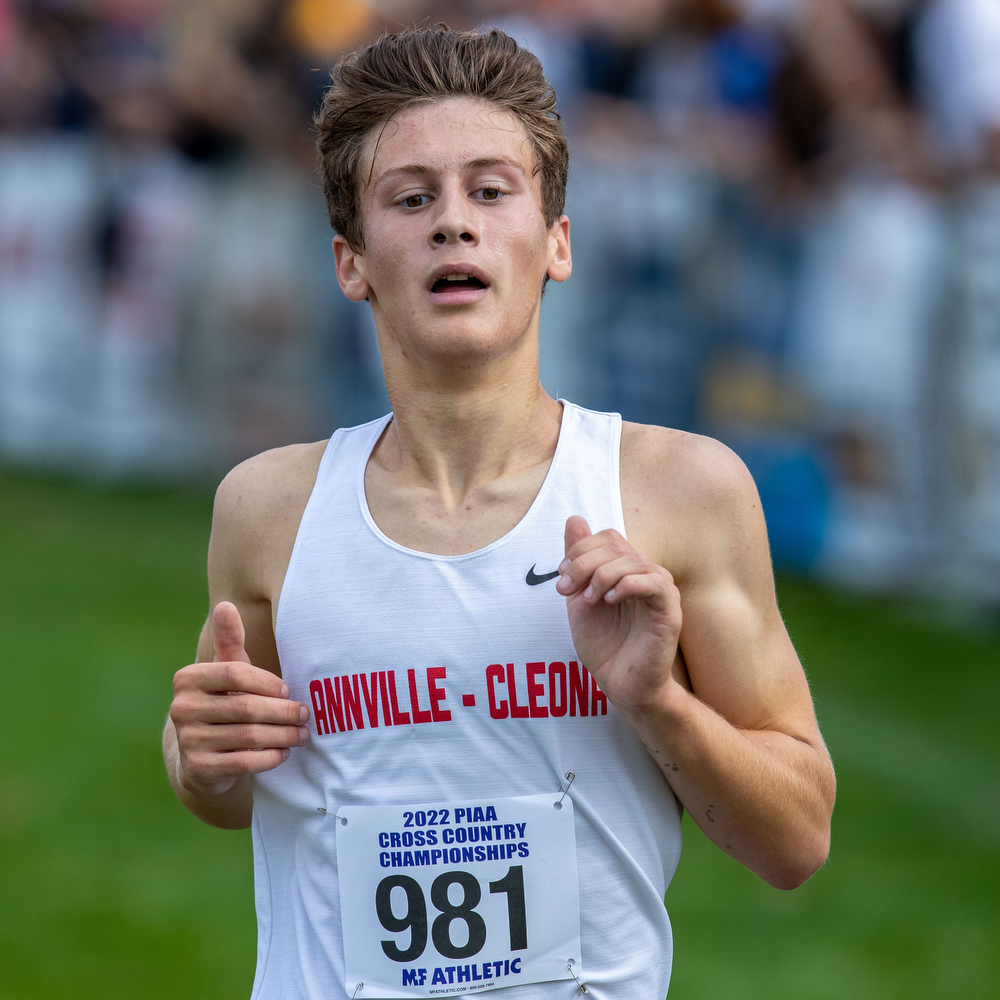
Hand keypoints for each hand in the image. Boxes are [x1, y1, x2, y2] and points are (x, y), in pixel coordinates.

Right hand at [169, 601, 309, 795]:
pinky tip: (284, 753)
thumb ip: (230, 641)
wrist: (201, 757)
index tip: (287, 689)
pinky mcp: (199, 769)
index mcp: (188, 678)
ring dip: (283, 735)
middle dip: (284, 711)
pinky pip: (244, 762)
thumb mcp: (226, 671)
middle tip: (306, 714)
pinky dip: (270, 757)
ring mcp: (188, 740)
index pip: (235, 673)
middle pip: (246, 706)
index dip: (267, 681)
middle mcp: (182, 708)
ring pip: (249, 736)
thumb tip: (226, 604)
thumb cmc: (224, 702)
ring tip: (302, 734)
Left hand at [556, 516, 681, 712]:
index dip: (580, 550)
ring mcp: (661, 591)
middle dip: (583, 563)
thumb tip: (574, 518)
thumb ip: (578, 561)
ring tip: (589, 601)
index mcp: (628, 569)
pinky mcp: (670, 611)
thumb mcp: (580, 597)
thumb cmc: (604, 643)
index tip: (561, 578)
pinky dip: (626, 585)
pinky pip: (653, 582)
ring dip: (601, 576)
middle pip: (617, 545)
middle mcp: (647, 573)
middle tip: (566, 590)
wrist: (620, 683)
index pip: (608, 537)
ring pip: (633, 560)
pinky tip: (609, 600)